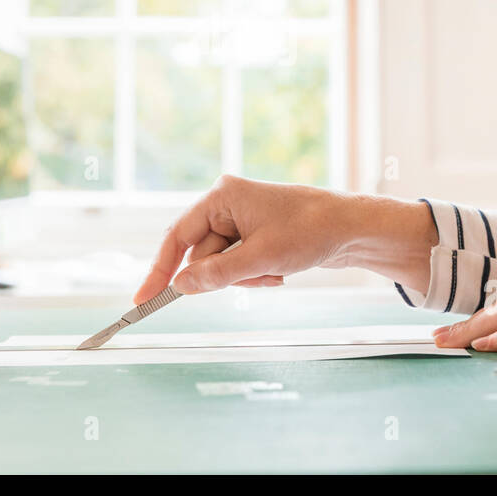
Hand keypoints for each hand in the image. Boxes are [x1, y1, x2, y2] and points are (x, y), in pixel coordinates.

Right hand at [133, 176, 436, 303]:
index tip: (142, 299)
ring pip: (221, 264)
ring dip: (243, 278)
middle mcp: (227, 203)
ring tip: (273, 274)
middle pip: (201, 254)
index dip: (159, 270)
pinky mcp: (255, 233)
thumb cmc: (310, 232)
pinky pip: (239, 263)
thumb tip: (180, 286)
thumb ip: (216, 274)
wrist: (354, 229)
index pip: (177, 236)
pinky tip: (279, 271)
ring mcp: (242, 218)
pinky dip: (254, 274)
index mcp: (222, 196)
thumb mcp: (260, 259)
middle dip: (223, 276)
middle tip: (253, 278)